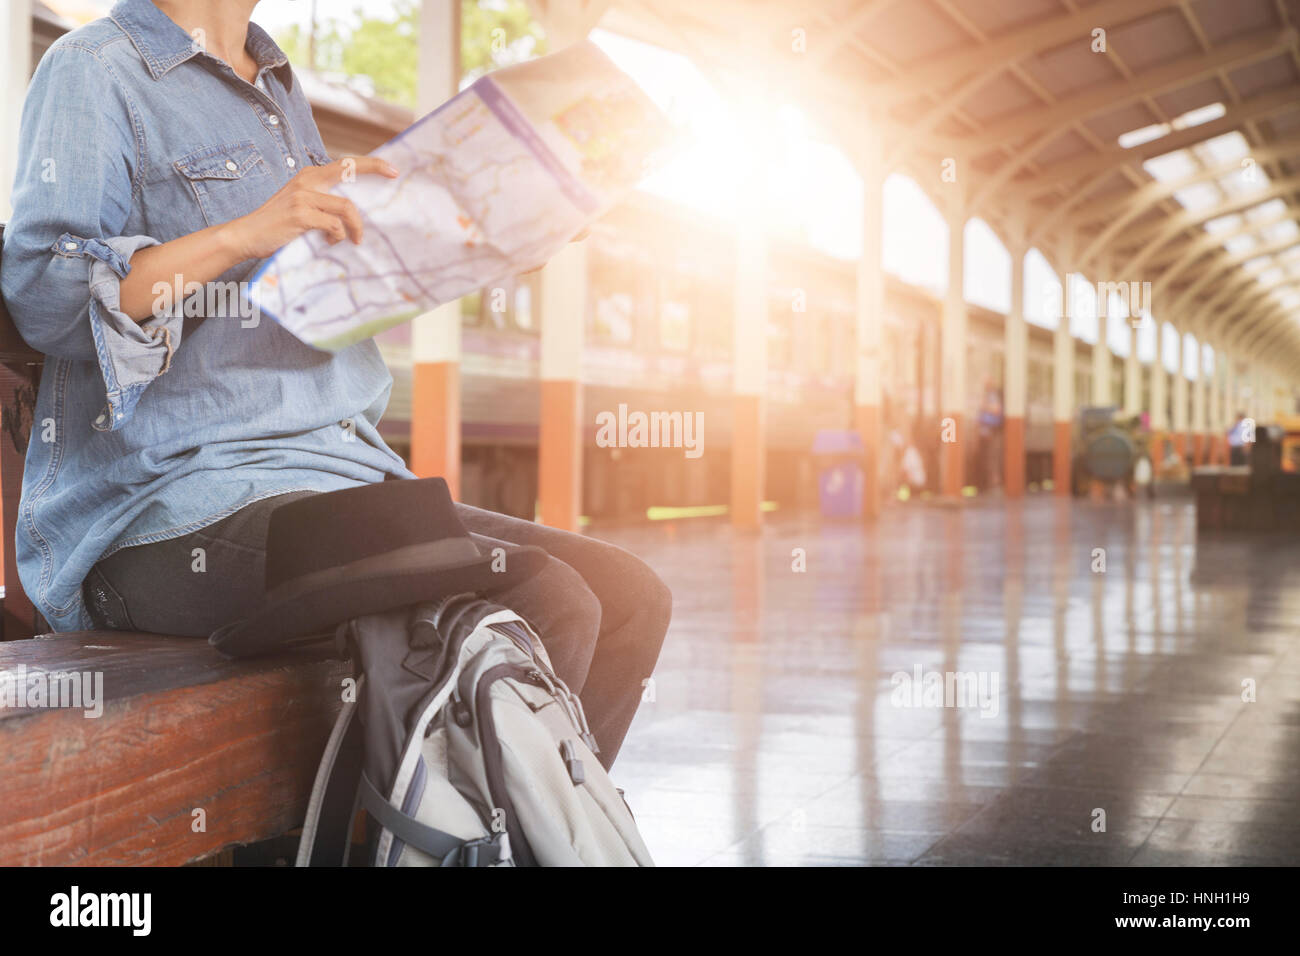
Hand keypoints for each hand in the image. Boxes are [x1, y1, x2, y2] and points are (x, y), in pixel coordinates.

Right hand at [219, 156, 398, 259]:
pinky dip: (338, 236)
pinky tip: (329, 242)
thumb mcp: (301, 206)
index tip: (392, 169)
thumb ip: (323, 204)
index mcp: (309, 177)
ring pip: (346, 207)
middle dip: (374, 168)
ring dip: (355, 227)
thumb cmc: (277, 225)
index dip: (370, 164)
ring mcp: (303, 196)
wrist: (246, 234)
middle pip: (348, 169)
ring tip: (353, 239)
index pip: (344, 164)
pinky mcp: (301, 214)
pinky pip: (334, 225)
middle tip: (395, 177)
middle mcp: (307, 181)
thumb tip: (353, 214)